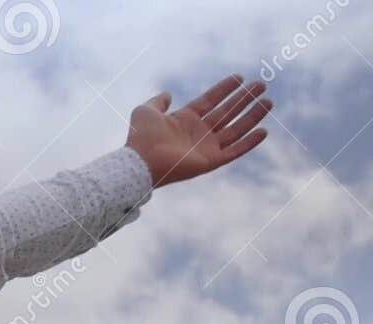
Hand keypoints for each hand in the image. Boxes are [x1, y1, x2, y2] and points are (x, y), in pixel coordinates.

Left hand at [126, 74, 271, 186]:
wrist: (142, 161)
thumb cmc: (141, 137)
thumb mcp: (146, 111)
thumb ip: (157, 101)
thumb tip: (167, 94)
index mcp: (185, 120)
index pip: (210, 100)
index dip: (225, 89)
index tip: (240, 77)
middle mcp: (198, 132)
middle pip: (227, 112)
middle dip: (244, 99)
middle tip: (261, 85)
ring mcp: (206, 147)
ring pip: (236, 129)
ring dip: (253, 116)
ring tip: (268, 101)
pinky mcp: (211, 161)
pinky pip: (235, 151)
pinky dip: (249, 142)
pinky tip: (264, 131)